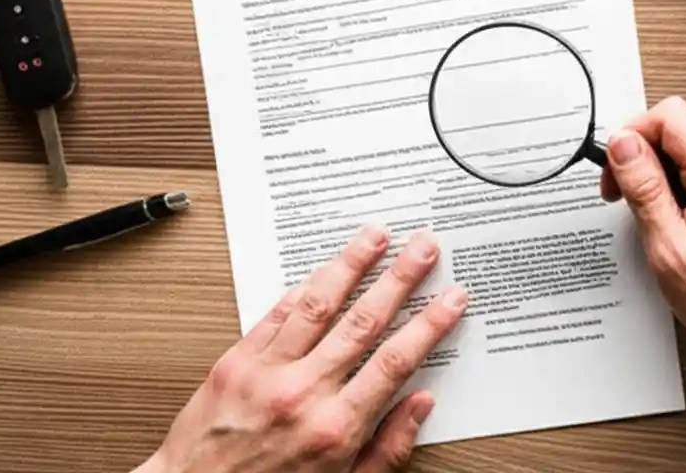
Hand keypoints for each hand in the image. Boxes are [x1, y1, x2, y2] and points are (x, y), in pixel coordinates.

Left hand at [136, 228, 467, 472]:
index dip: (430, 323)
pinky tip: (321, 271)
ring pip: (319, 304)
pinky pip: (275, 315)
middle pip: (364, 320)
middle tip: (423, 247)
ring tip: (374, 236)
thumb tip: (420, 406)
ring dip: (352, 264)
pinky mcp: (234, 362)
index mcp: (336, 427)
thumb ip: (388, 448)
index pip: (396, 360)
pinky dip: (301, 289)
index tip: (451, 299)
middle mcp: (303, 393)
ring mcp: (266, 373)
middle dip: (400, 277)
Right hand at [600, 97, 685, 370]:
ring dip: (665, 181)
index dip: (633, 136)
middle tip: (630, 206)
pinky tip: (684, 229)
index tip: (617, 172)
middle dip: (645, 163)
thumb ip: (645, 191)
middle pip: (679, 133)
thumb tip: (622, 144)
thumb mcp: (671, 254)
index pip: (670, 117)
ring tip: (664, 228)